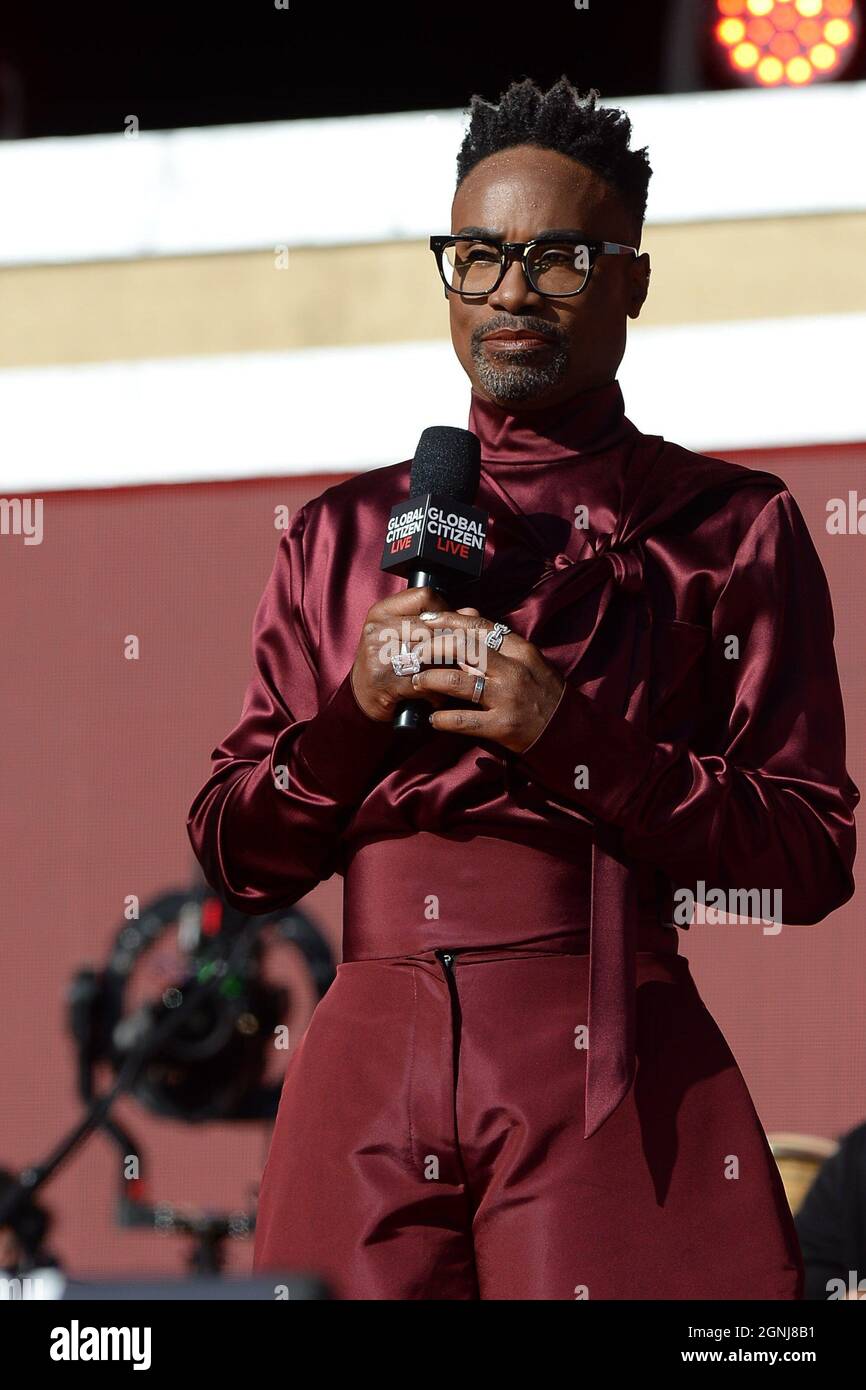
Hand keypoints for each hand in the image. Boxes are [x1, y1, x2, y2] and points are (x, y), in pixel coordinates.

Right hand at [350, 585, 469, 723]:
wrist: (362, 695)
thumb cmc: (387, 661)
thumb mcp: (404, 633)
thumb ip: (436, 620)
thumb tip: (472, 612)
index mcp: (382, 611)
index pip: (424, 597)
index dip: (445, 610)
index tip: (452, 626)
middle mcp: (378, 629)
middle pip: (431, 627)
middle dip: (451, 644)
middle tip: (461, 657)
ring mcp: (379, 655)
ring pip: (431, 654)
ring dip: (447, 669)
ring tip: (453, 677)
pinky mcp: (386, 681)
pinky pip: (424, 682)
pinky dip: (436, 692)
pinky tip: (438, 695)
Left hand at [409, 607, 564, 753]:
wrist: (567, 730)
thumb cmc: (543, 692)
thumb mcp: (527, 660)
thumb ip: (498, 641)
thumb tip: (467, 614)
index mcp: (520, 650)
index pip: (480, 627)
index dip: (449, 620)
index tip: (426, 619)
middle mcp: (513, 670)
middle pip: (464, 649)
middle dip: (432, 648)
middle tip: (414, 653)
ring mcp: (507, 699)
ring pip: (459, 682)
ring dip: (430, 680)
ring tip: (416, 682)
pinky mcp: (502, 726)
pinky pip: (464, 720)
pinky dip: (443, 719)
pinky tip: (432, 719)